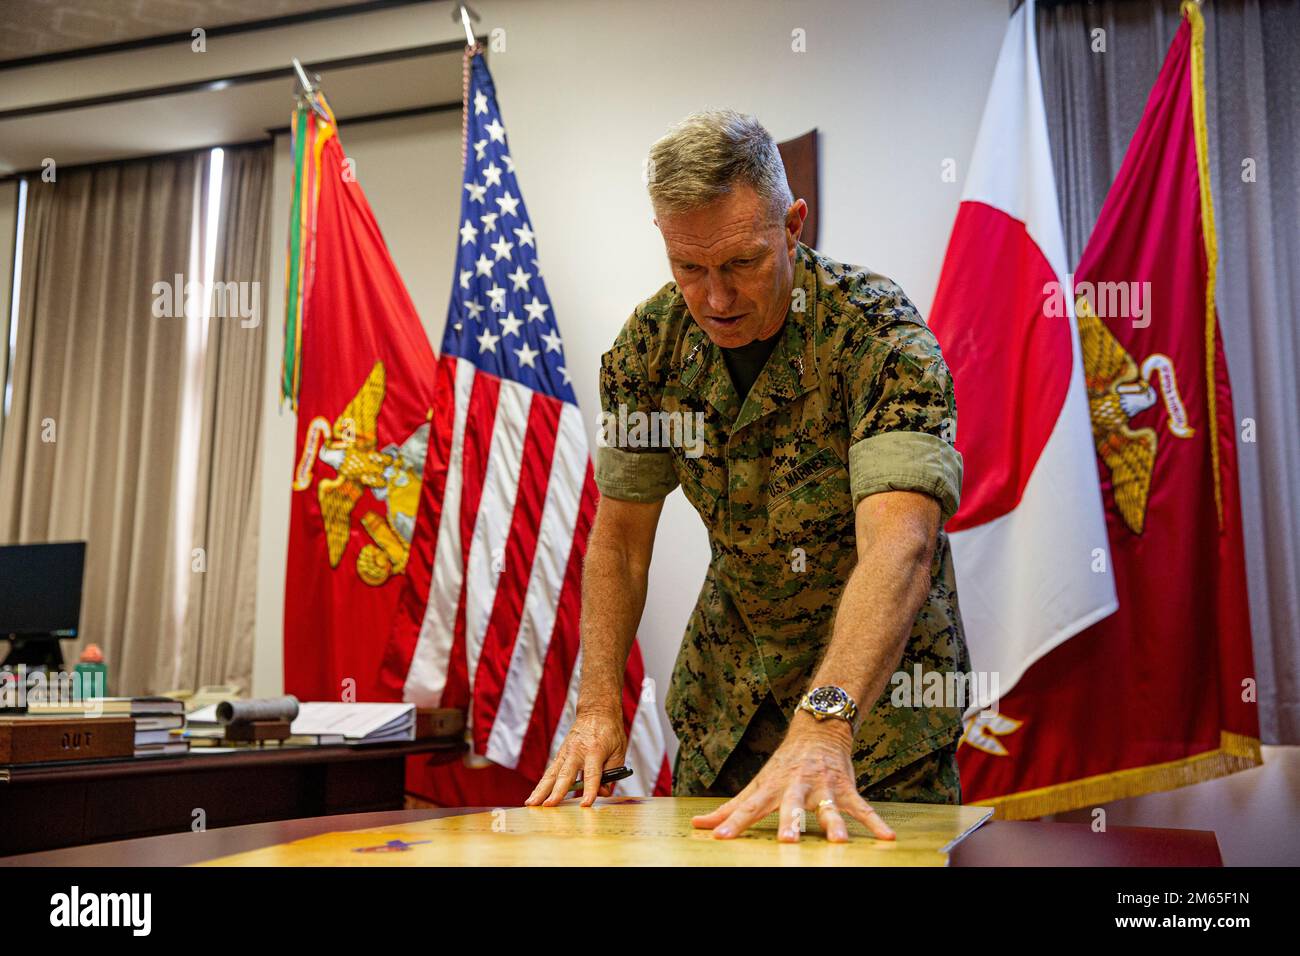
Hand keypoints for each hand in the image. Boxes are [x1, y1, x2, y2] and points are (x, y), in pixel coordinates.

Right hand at [525, 709, 626, 806]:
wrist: (597, 711)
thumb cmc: (610, 731)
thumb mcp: (619, 750)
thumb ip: (612, 773)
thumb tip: (603, 792)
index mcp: (595, 750)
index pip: (592, 774)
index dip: (589, 790)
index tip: (585, 804)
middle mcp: (577, 751)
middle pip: (565, 775)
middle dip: (556, 792)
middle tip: (548, 806)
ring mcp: (566, 752)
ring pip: (551, 774)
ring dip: (541, 790)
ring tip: (531, 804)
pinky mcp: (560, 754)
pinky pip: (550, 772)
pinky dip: (542, 785)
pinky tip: (534, 797)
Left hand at [691, 715, 895, 842]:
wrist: (818, 730)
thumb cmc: (783, 766)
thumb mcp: (757, 785)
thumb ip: (731, 809)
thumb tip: (698, 826)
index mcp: (771, 788)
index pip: (749, 807)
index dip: (734, 822)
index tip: (720, 838)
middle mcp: (796, 787)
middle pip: (792, 806)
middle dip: (790, 822)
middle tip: (787, 841)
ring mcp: (822, 787)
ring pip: (829, 807)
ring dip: (834, 824)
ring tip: (839, 842)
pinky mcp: (845, 788)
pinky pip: (862, 807)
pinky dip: (875, 822)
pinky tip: (887, 838)